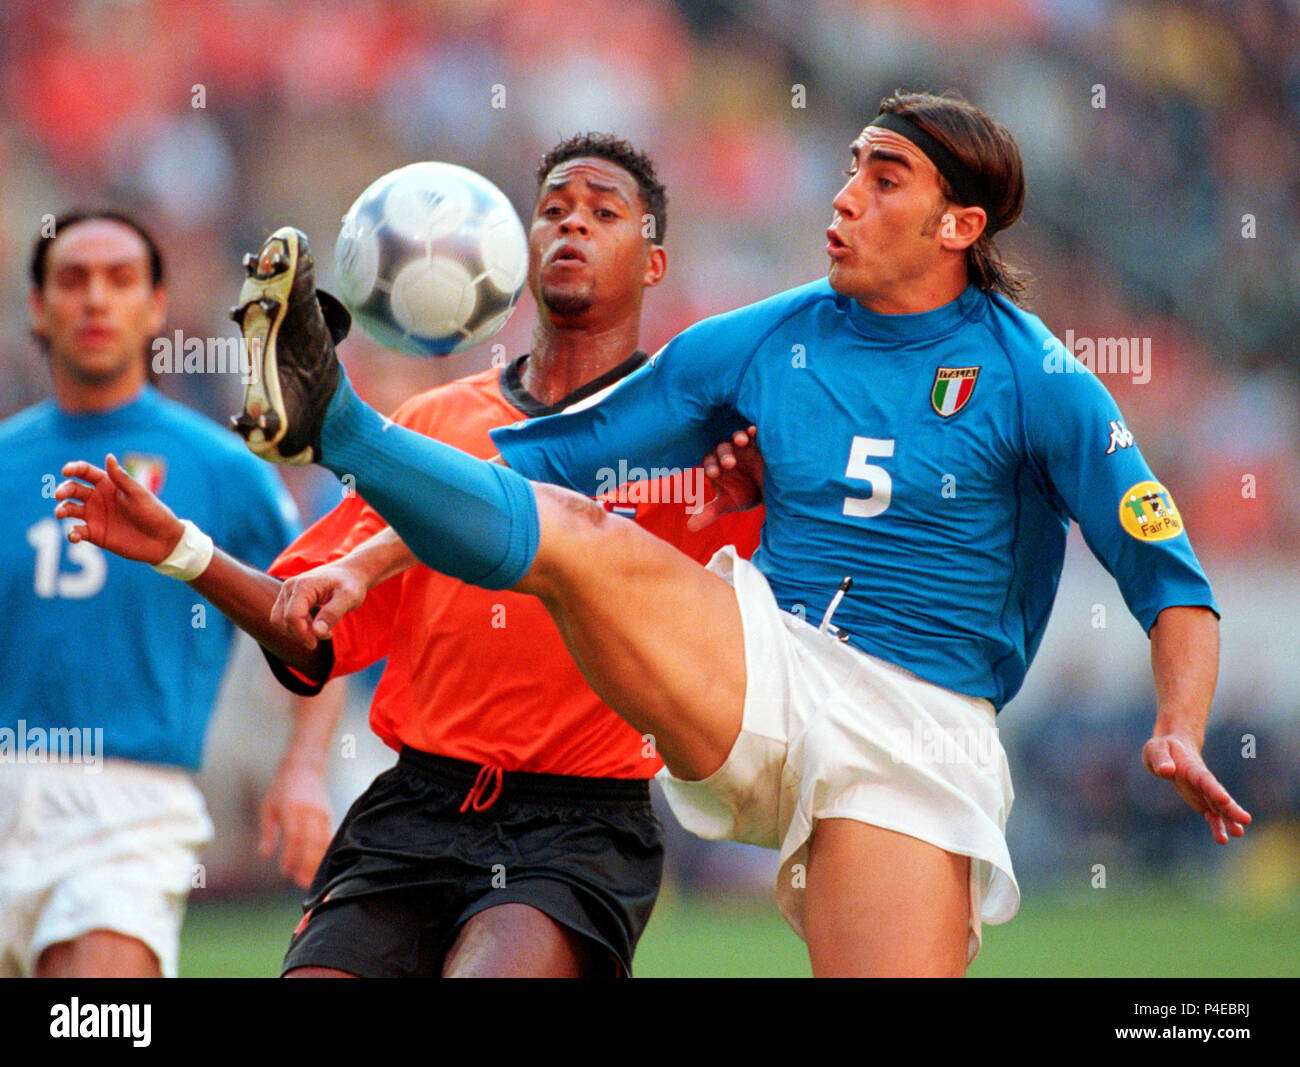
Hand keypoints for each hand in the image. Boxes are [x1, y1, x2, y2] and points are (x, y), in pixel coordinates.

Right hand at [54, 454, 184, 563]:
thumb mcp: (138, 494)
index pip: (85, 472)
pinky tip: (76, 535)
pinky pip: (76, 532)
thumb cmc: (153, 513)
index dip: (73, 468)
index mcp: (108, 484)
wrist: (162, 540)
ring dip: (62, 510)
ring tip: (61, 513)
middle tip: (60, 495)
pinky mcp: (95, 534)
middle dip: (63, 490)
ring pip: (69, 509)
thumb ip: (121, 478)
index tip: (65, 471)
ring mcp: (94, 516)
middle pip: (72, 489)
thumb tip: (108, 456)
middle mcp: (98, 498)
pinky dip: (72, 534)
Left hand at [258, 760, 332, 888]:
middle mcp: (309, 812)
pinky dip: (326, 852)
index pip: (293, 838)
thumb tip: (266, 855)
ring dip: (318, 862)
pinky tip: (322, 864)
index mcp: (292, 809)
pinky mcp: (329, 814)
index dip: (291, 857)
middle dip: (306, 865)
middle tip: (301, 883)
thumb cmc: (282, 788)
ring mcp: (321, 813)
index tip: (286, 872)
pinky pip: (329, 837)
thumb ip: (268, 832)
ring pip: (322, 842)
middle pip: (311, 843)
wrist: (305, 766)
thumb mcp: (268, 807)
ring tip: (312, 879)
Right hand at [271, 561, 369, 647]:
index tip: (317, 643)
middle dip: (301, 633)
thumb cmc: (351, 583)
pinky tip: (317, 624)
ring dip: (298, 630)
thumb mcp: (349, 597)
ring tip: (322, 628)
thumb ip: (332, 614)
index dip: (302, 634)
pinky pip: (284, 617)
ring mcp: (287, 591)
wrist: (350, 572)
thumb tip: (317, 633)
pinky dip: (298, 625)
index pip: (292, 616)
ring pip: (280, 620)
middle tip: (326, 634)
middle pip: (282, 620)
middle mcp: (290, 587)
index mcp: (303, 586)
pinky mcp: (288, 597)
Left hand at [687, 425, 763, 531]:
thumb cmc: (744, 494)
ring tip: (741, 441)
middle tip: (730, 464)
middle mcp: (728, 453)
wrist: (769, 490)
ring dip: (737, 438)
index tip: (714, 474)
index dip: (711, 466)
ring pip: (736, 438)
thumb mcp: (728, 503)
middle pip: (721, 449)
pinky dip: (753, 430)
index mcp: (716, 466)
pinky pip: (754, 433)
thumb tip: (690, 528)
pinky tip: (754, 430)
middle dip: (724, 455)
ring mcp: (743, 446)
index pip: (709, 462)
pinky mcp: (758, 441)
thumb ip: (709, 513)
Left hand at [1142, 733, 1251, 843]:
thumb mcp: (1155, 750)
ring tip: (1239, 833)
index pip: (1205, 780)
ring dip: (1228, 820)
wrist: (1169, 749)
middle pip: (1218, 795)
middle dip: (1230, 808)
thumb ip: (1161, 759)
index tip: (1224, 800)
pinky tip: (1222, 839)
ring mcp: (1203, 792)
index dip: (1214, 789)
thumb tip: (1166, 770)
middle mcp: (1202, 781)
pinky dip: (1216, 825)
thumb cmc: (1162, 748)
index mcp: (1192, 768)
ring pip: (1218, 807)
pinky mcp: (1200, 800)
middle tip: (1245, 820)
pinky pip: (1210, 814)